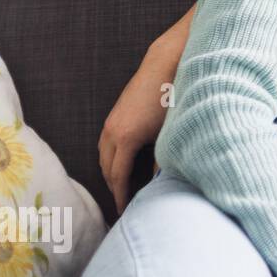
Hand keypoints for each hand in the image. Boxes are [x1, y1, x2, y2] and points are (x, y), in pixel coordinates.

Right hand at [98, 40, 178, 213]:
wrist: (164, 65)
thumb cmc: (172, 98)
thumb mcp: (170, 134)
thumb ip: (162, 160)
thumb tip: (159, 183)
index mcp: (125, 138)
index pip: (118, 176)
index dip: (121, 196)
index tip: (125, 211)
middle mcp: (112, 131)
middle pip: (106, 168)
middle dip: (114, 187)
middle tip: (125, 204)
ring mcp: (110, 122)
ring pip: (104, 156)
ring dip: (111, 172)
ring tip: (124, 187)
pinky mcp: (114, 116)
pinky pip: (106, 144)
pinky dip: (111, 157)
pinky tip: (124, 163)